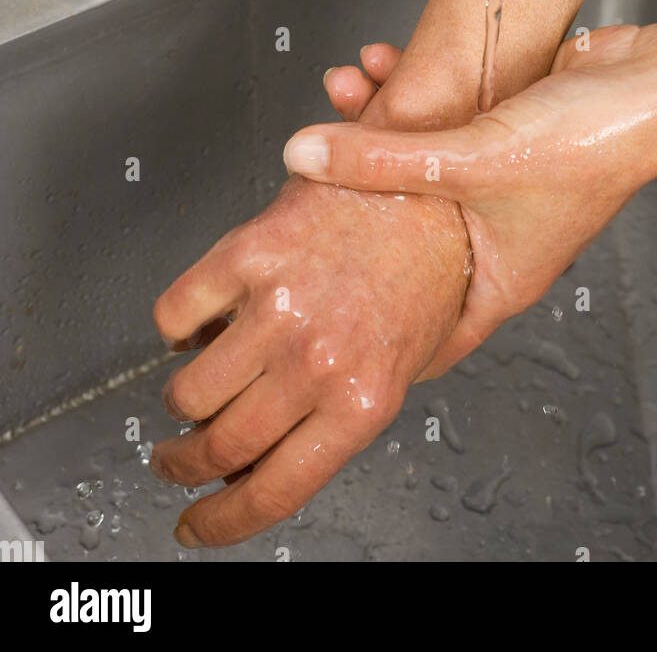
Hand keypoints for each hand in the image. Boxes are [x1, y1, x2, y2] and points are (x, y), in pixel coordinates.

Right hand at [151, 173, 470, 547]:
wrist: (426, 186)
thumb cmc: (423, 269)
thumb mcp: (407, 366)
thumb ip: (346, 414)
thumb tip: (280, 456)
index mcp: (362, 399)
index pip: (274, 489)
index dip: (222, 522)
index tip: (195, 524)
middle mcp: (319, 360)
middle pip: (219, 446)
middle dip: (185, 464)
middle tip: (176, 459)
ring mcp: (280, 307)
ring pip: (190, 390)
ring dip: (182, 400)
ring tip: (194, 388)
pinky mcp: (250, 253)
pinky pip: (176, 312)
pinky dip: (175, 327)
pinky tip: (197, 323)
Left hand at [286, 26, 656, 374]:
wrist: (649, 78)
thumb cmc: (594, 144)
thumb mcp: (469, 157)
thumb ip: (378, 157)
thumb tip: (304, 156)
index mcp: (501, 279)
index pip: (429, 336)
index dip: (377, 335)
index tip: (328, 322)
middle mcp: (500, 241)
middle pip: (406, 239)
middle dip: (355, 196)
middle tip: (313, 180)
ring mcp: (500, 188)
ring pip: (416, 167)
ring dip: (375, 127)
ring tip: (344, 95)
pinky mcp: (504, 136)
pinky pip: (440, 123)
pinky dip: (410, 97)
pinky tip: (384, 65)